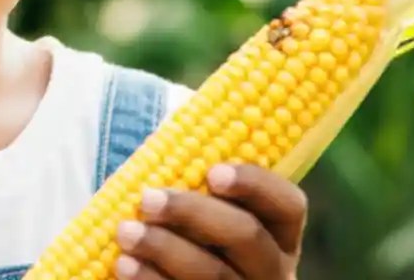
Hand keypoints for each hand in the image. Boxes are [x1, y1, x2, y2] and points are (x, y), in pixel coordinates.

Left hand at [113, 163, 305, 278]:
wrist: (174, 277)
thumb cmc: (185, 236)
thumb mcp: (204, 213)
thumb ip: (200, 186)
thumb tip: (168, 146)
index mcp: (279, 237)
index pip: (288, 205)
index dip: (255, 185)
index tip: (212, 173)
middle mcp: (272, 271)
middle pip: (247, 236)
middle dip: (194, 212)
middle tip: (148, 198)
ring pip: (213, 274)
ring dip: (164, 248)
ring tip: (125, 231)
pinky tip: (125, 264)